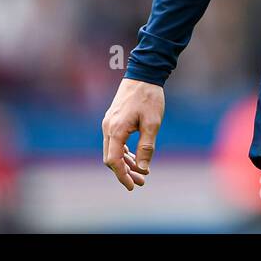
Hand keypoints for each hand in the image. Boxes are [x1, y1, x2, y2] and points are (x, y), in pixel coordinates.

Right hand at [102, 77, 164, 191]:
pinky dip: (123, 151)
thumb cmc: (149, 98)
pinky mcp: (113, 120)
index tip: (133, 186)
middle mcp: (108, 128)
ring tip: (142, 173)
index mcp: (116, 130)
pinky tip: (134, 157)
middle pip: (111, 158)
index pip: (114, 160)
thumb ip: (146, 147)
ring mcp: (109, 123)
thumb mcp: (152, 123)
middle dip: (125, 172)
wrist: (143, 74)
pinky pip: (115, 141)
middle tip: (141, 182)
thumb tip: (144, 168)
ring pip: (112, 150)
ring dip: (125, 162)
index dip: (122, 176)